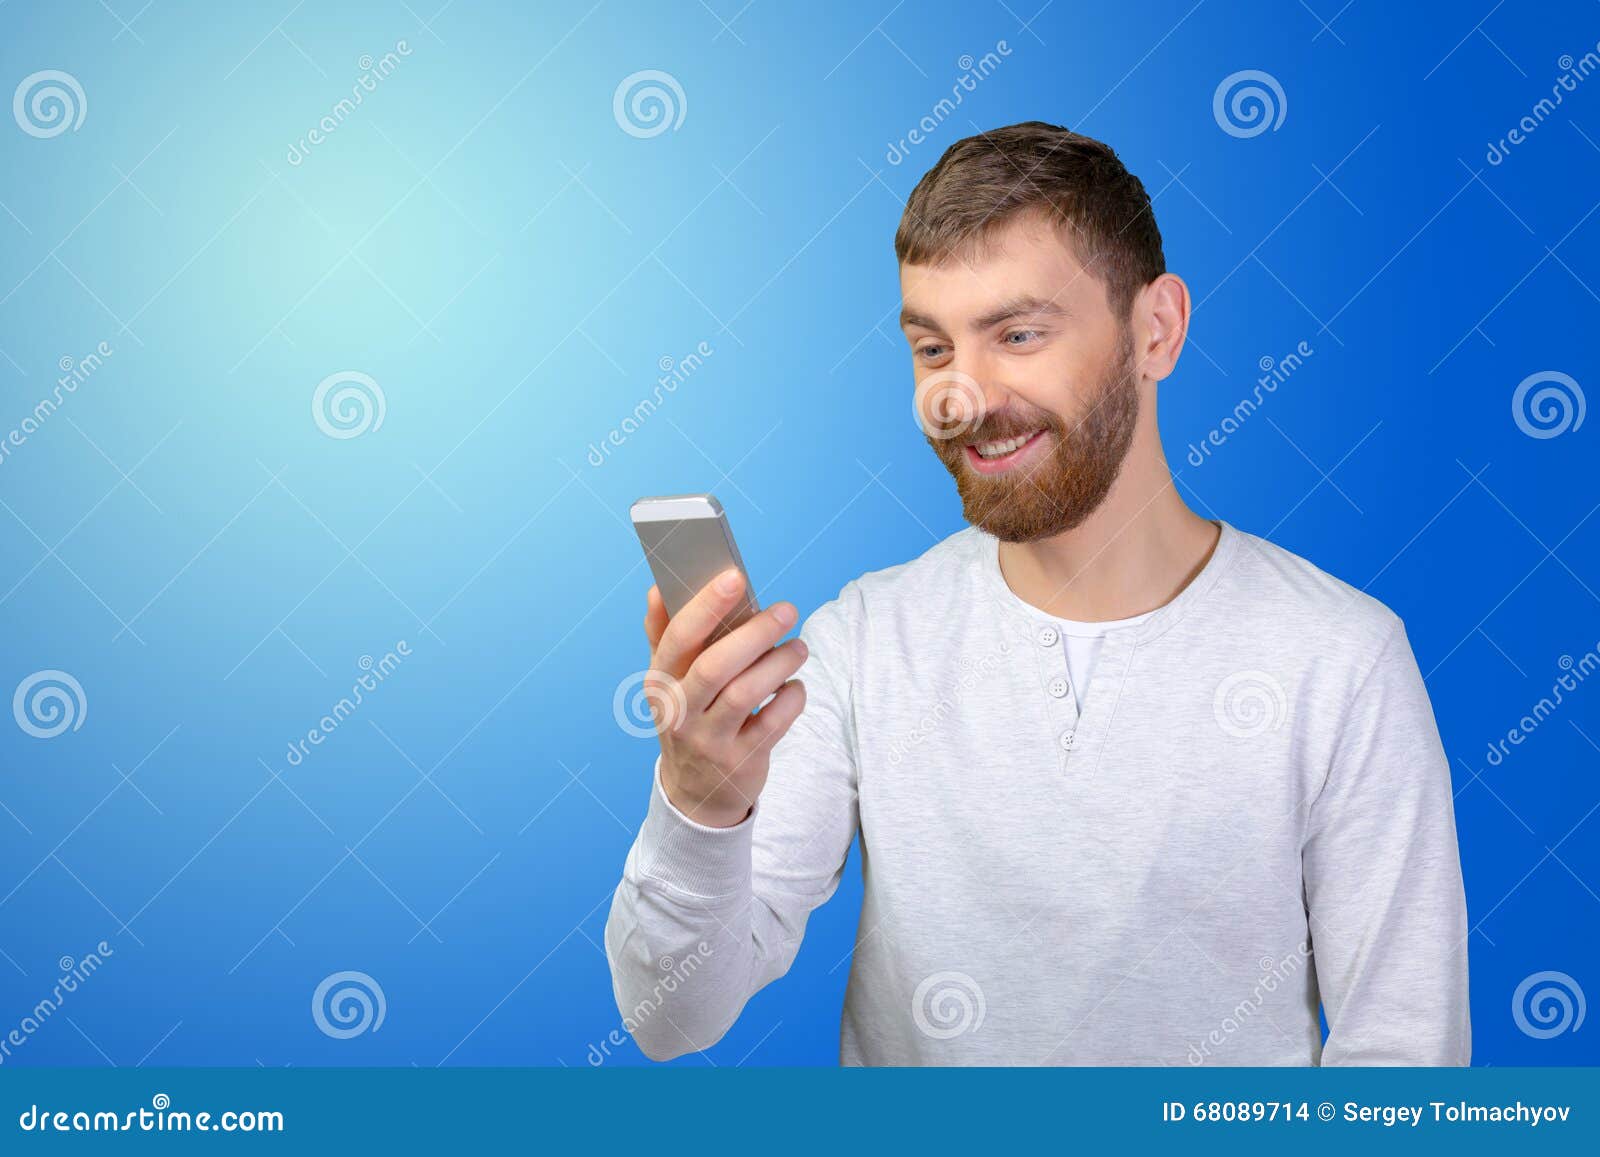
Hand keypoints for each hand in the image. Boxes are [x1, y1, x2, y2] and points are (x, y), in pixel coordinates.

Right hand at [642, 569, 807, 826]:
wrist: (695, 792)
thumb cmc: (688, 716)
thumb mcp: (669, 681)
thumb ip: (664, 633)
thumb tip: (658, 586)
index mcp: (661, 681)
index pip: (678, 637)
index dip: (706, 605)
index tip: (735, 576)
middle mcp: (679, 711)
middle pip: (715, 666)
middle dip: (754, 633)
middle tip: (787, 610)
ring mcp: (708, 739)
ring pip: (746, 694)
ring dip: (778, 664)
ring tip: (798, 647)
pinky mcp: (739, 760)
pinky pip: (772, 723)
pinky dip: (791, 699)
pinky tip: (795, 686)